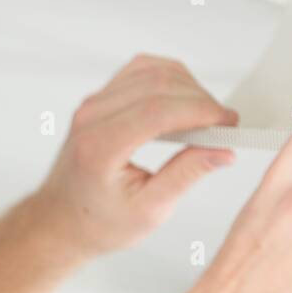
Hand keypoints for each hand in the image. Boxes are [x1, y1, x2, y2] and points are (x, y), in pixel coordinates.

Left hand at [32, 53, 238, 260]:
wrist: (62, 220)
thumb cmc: (100, 222)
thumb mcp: (148, 211)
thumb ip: (186, 175)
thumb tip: (224, 151)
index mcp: (100, 147)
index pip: (158, 111)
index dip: (201, 110)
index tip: (229, 123)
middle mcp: (91, 118)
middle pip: (157, 84)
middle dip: (201, 99)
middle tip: (225, 125)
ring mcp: (92, 104)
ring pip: (151, 70)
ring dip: (188, 87)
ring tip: (206, 119)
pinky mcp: (99, 98)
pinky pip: (140, 71)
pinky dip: (170, 80)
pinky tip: (184, 104)